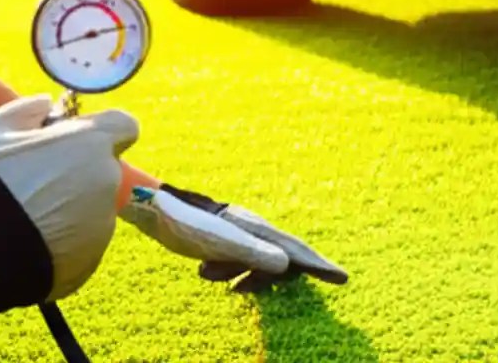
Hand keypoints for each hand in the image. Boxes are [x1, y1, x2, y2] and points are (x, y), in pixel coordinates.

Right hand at [0, 95, 137, 321]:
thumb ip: (26, 111)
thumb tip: (45, 103)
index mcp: (90, 143)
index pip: (123, 126)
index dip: (101, 131)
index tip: (74, 139)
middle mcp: (107, 180)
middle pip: (103, 169)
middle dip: (77, 172)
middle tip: (34, 181)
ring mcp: (102, 222)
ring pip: (92, 208)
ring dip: (69, 209)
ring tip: (23, 216)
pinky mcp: (92, 258)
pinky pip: (81, 242)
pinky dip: (62, 241)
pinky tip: (27, 241)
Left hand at [120, 183, 346, 292]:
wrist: (156, 209)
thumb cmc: (187, 225)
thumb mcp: (220, 244)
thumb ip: (253, 254)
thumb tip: (286, 266)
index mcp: (257, 231)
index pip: (295, 251)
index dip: (319, 266)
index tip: (341, 278)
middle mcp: (254, 231)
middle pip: (280, 259)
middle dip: (271, 276)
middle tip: (249, 288)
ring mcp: (240, 235)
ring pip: (258, 262)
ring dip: (241, 277)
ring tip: (213, 277)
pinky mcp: (225, 240)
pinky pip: (240, 262)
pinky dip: (230, 273)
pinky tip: (209, 273)